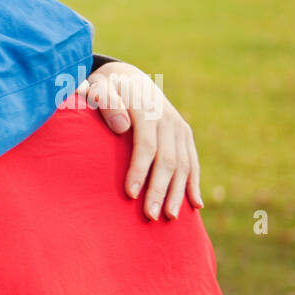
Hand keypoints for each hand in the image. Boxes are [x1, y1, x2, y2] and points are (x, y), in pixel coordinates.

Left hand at [80, 62, 203, 219]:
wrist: (127, 77)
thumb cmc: (106, 88)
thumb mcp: (99, 88)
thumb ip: (106, 103)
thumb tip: (122, 127)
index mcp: (146, 109)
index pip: (146, 145)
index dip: (139, 170)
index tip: (130, 194)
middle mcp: (167, 119)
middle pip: (167, 160)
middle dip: (159, 190)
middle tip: (150, 216)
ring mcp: (179, 127)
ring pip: (183, 164)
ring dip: (177, 193)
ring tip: (169, 218)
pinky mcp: (184, 134)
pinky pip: (193, 161)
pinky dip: (194, 183)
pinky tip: (195, 205)